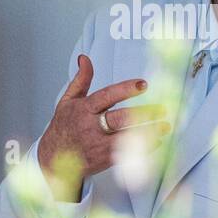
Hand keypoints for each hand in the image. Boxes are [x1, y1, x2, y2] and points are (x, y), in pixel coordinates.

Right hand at [36, 55, 171, 200]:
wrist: (52, 157)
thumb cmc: (63, 126)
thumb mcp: (67, 100)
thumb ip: (81, 79)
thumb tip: (84, 57)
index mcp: (84, 109)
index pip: (107, 96)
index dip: (125, 90)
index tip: (143, 84)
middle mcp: (91, 126)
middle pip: (120, 118)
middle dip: (143, 113)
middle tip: (163, 108)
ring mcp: (98, 144)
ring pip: (126, 138)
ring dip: (148, 132)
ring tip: (165, 126)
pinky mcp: (103, 160)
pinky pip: (127, 154)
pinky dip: (143, 149)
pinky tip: (157, 142)